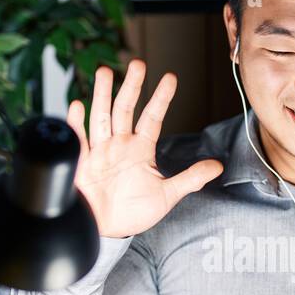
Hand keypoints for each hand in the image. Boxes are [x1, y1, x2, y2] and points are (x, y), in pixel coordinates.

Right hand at [67, 59, 223, 238]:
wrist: (105, 231)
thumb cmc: (132, 212)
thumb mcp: (167, 195)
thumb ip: (190, 179)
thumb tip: (218, 166)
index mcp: (140, 149)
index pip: (152, 117)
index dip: (161, 98)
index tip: (171, 78)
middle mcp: (119, 144)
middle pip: (125, 108)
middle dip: (131, 86)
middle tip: (138, 63)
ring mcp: (99, 150)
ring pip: (101, 115)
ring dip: (102, 94)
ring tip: (105, 71)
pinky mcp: (80, 162)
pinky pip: (78, 138)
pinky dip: (76, 122)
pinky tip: (77, 104)